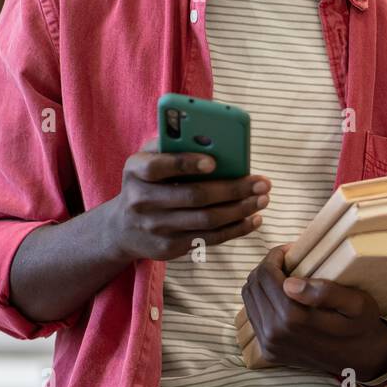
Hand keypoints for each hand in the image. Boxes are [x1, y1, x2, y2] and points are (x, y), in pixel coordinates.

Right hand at [104, 137, 271, 261]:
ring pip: (206, 220)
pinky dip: (236, 229)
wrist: (123, 227)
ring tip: (263, 199)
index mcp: (136, 172)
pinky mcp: (169, 248)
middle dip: (233, 189)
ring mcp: (156, 228)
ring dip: (241, 210)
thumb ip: (175, 144)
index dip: (186, 163)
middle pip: (193, 196)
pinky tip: (254, 218)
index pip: (158, 167)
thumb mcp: (150, 158)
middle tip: (262, 182)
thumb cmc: (148, 181)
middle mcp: (142, 202)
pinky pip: (209, 239)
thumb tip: (214, 139)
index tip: (215, 161)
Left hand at [239, 244, 386, 380]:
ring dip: (262, 282)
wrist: (360, 360)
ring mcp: (269, 344)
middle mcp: (275, 332)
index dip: (275, 256)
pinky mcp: (268, 351)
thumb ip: (325, 292)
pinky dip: (262, 299)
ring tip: (282, 274)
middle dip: (266, 266)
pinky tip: (280, 294)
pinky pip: (253, 316)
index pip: (266, 275)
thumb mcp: (356, 303)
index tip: (291, 250)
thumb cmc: (361, 325)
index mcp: (293, 317)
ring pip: (249, 299)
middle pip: (253, 285)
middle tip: (286, 260)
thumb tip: (288, 284)